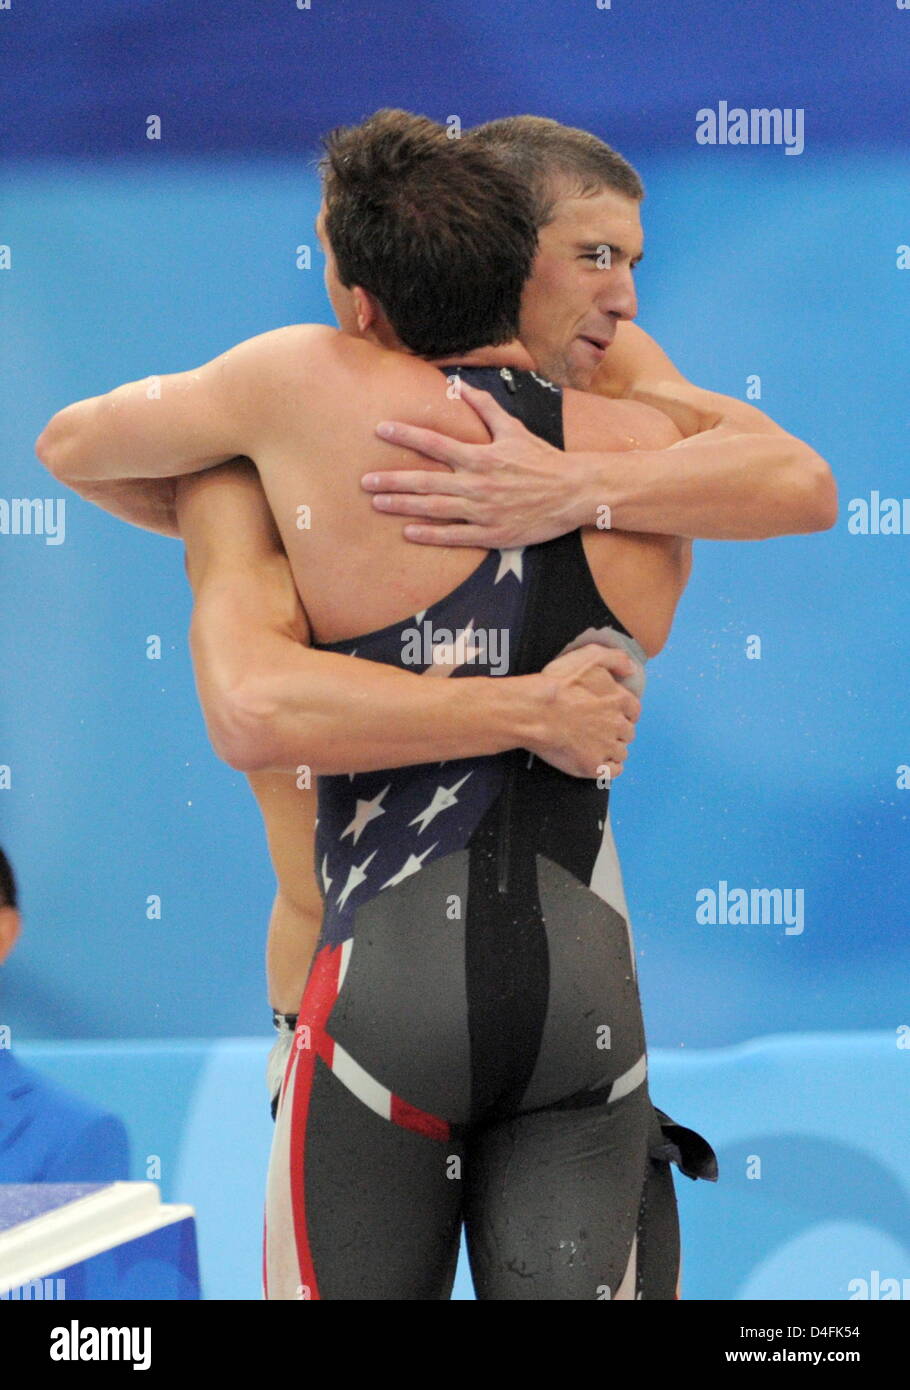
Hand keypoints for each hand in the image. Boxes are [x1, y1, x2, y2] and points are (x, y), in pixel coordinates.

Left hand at [364, 380, 587, 546]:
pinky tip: (408, 532)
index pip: (435, 443)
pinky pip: (455, 536)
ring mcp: (483, 511)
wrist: (573, 492)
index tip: (380, 430)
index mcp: (480, 456)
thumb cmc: (543, 459)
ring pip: (435, 509)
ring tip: (377, 504)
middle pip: (426, 481)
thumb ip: (486, 408)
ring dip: (403, 507)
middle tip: (364, 481)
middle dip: (392, 480)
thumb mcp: (515, 429)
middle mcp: (477, 484)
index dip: (406, 435)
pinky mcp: (491, 534)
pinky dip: (431, 535)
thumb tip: (463, 385)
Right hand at [531, 644, 640, 779]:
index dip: (623, 712)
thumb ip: (614, 658)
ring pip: (621, 752)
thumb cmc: (557, 684)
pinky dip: (609, 768)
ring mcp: (606, 747)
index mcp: (620, 700)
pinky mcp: (593, 766)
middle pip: (627, 732)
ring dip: (612, 749)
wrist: (534, 711)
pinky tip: (599, 762)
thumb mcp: (588, 656)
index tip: (611, 713)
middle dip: (616, 731)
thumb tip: (631, 668)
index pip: (633, 710)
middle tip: (598, 729)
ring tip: (595, 746)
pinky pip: (613, 771)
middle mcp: (618, 725)